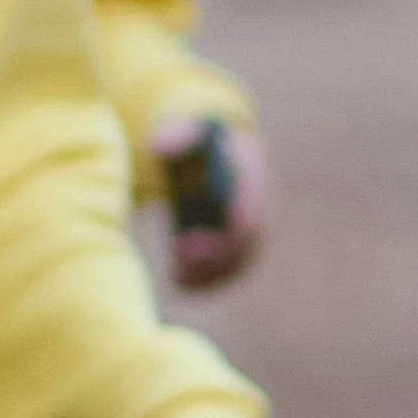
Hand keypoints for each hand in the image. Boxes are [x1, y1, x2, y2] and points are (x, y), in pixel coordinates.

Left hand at [151, 108, 270, 284]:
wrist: (214, 155)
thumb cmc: (196, 143)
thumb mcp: (186, 132)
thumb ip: (174, 137)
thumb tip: (156, 146)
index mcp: (251, 171)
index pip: (249, 202)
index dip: (229, 222)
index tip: (194, 238)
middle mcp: (261, 202)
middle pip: (247, 238)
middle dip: (215, 254)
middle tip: (179, 256)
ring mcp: (255, 227)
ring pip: (241, 260)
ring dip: (211, 273)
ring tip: (177, 278)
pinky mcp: (243, 246)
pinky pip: (232, 270)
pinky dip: (209, 281)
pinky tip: (181, 285)